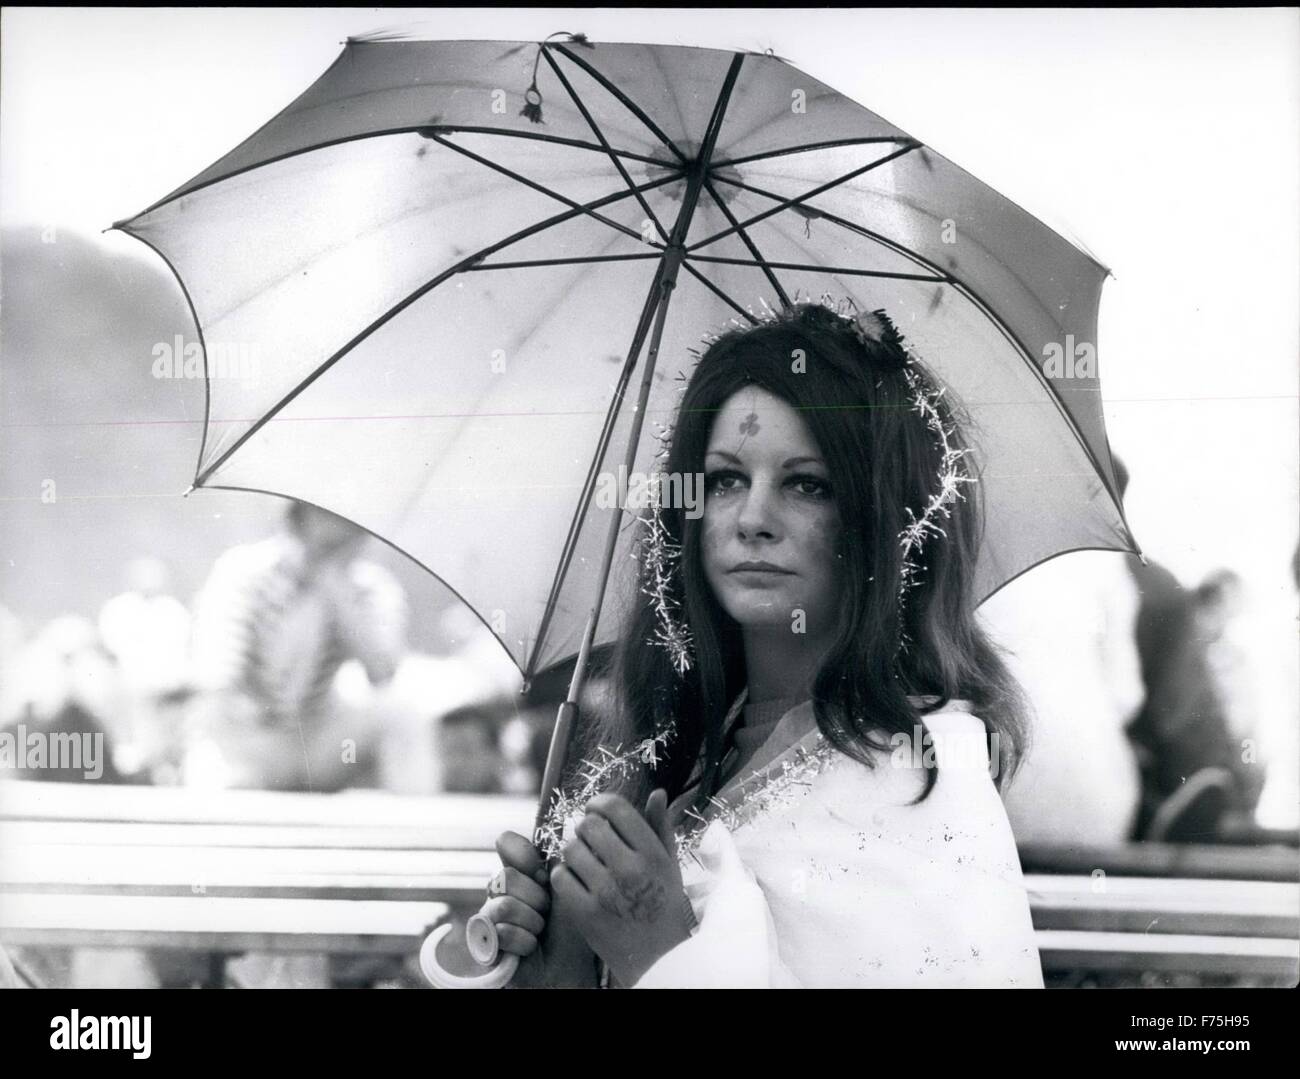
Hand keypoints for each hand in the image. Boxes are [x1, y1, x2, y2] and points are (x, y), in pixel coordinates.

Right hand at [481, 831, 597, 987]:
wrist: (571, 965)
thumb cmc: (572, 926)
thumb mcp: (568, 886)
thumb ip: (554, 859)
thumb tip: (553, 825)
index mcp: (520, 870)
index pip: (505, 842)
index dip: (522, 855)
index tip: (542, 873)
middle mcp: (501, 888)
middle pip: (506, 876)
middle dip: (536, 898)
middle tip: (546, 912)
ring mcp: (489, 914)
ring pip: (505, 905)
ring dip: (532, 922)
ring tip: (540, 930)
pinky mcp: (484, 941)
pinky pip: (501, 932)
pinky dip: (525, 942)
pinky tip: (531, 946)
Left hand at [552, 789, 692, 987]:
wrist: (660, 958)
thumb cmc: (664, 905)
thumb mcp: (670, 863)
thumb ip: (661, 826)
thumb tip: (657, 792)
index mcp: (652, 853)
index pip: (616, 808)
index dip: (598, 802)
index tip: (594, 809)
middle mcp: (630, 869)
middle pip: (588, 825)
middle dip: (584, 828)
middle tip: (588, 839)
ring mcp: (607, 892)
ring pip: (571, 850)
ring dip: (573, 852)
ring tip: (583, 861)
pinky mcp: (587, 913)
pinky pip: (561, 878)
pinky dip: (563, 875)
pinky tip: (575, 880)